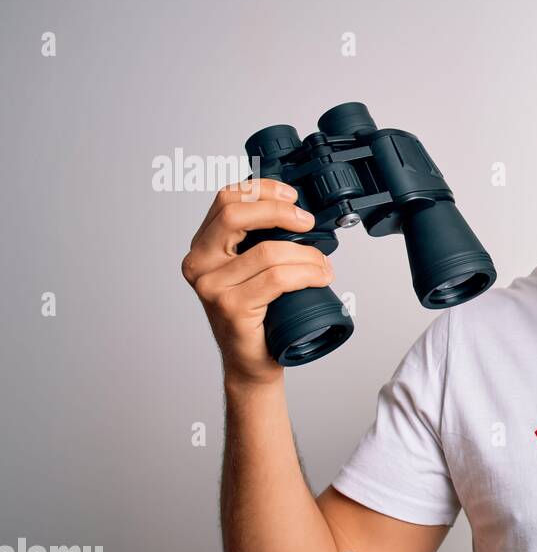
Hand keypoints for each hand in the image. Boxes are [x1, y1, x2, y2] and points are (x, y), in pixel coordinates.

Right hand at [180, 178, 331, 387]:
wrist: (253, 361)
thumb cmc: (258, 315)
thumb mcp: (253, 270)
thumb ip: (259, 240)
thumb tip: (296, 211)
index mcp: (202, 248)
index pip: (225, 199)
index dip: (262, 190)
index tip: (292, 196)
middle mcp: (199, 264)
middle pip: (236, 214)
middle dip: (280, 211)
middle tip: (307, 222)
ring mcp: (212, 287)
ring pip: (268, 251)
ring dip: (307, 255)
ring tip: (323, 265)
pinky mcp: (231, 307)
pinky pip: (277, 279)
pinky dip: (307, 273)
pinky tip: (320, 277)